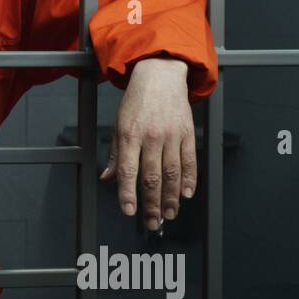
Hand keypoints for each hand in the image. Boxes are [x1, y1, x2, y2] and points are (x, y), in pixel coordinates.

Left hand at [98, 57, 196, 230]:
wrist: (160, 75)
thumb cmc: (137, 102)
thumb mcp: (119, 125)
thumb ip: (116, 155)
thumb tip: (108, 179)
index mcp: (130, 135)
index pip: (128, 170)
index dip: (128, 194)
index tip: (129, 212)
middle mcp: (151, 137)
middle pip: (152, 177)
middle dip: (152, 204)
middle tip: (152, 223)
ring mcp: (171, 135)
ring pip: (173, 173)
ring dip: (171, 198)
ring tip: (169, 214)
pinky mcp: (187, 134)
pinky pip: (190, 161)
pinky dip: (190, 180)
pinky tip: (186, 195)